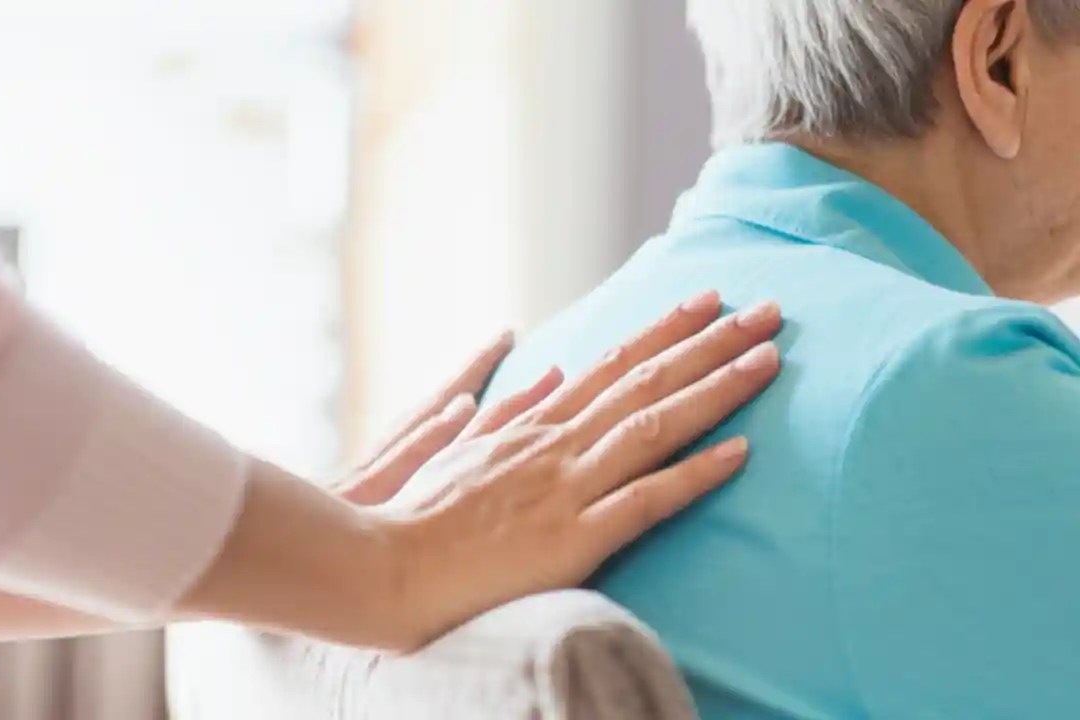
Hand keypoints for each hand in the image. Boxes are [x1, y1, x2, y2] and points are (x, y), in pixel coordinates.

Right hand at [343, 291, 782, 649]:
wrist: (389, 566)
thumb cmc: (421, 514)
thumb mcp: (461, 448)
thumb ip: (510, 411)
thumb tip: (552, 372)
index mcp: (535, 424)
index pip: (614, 364)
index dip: (667, 330)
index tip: (708, 301)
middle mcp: (559, 443)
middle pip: (648, 380)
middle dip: (712, 342)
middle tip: (769, 310)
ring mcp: (568, 487)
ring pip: (656, 424)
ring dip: (718, 389)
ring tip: (770, 359)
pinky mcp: (575, 538)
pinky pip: (646, 500)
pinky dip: (696, 473)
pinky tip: (741, 452)